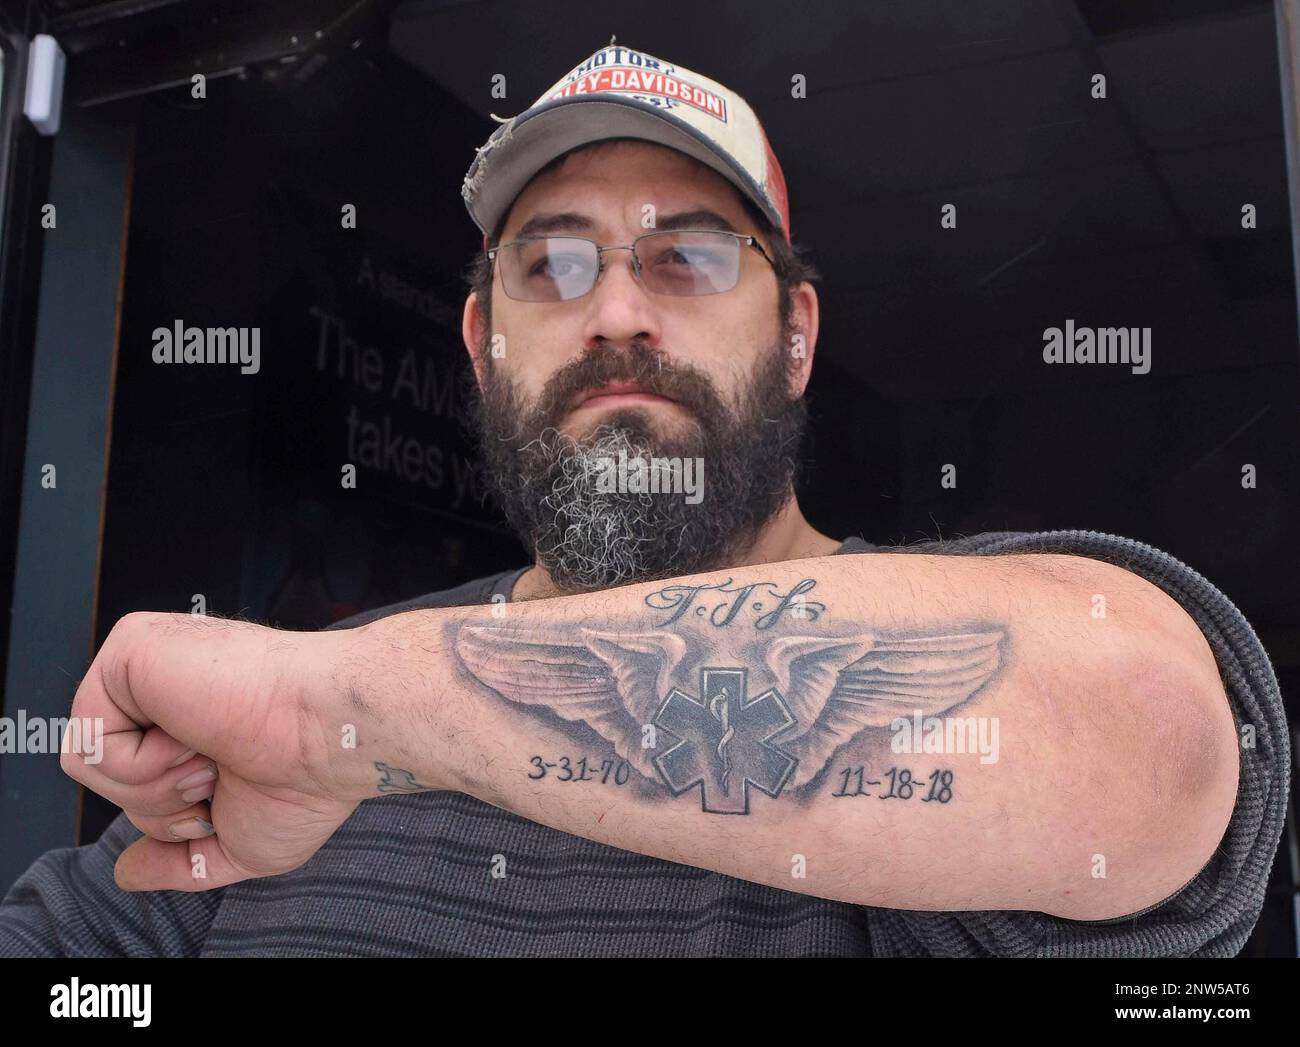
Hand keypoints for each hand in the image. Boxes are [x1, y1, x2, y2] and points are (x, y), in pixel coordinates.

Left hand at [60, 611, 414, 891]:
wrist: (330, 735)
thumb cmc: (306, 779)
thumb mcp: (241, 846)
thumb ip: (180, 861)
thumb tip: (126, 872)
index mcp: (191, 718)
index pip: (129, 779)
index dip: (169, 811)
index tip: (226, 794)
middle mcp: (165, 686)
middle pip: (100, 775)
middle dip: (158, 805)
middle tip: (218, 776)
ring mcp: (147, 663)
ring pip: (87, 760)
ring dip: (153, 785)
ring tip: (209, 756)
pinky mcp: (131, 646)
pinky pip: (89, 736)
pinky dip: (143, 761)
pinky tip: (197, 738)